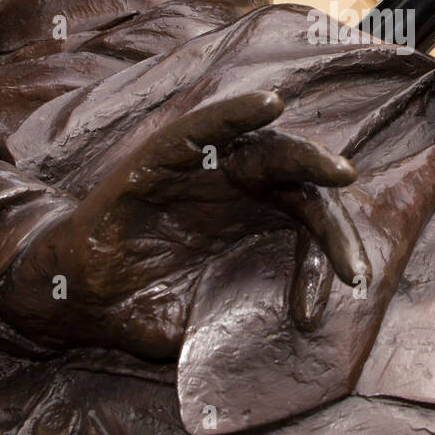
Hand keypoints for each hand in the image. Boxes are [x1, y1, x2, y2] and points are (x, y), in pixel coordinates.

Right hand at [0, 91, 368, 353]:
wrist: (75, 300)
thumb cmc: (144, 304)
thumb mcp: (212, 314)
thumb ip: (250, 312)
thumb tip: (297, 330)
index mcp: (250, 218)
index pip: (307, 217)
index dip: (331, 248)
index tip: (350, 285)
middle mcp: (232, 186)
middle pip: (295, 177)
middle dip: (331, 196)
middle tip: (359, 229)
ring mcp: (198, 169)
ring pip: (260, 148)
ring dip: (302, 155)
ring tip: (339, 171)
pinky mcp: (159, 161)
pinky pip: (200, 129)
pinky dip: (234, 114)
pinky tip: (269, 105)